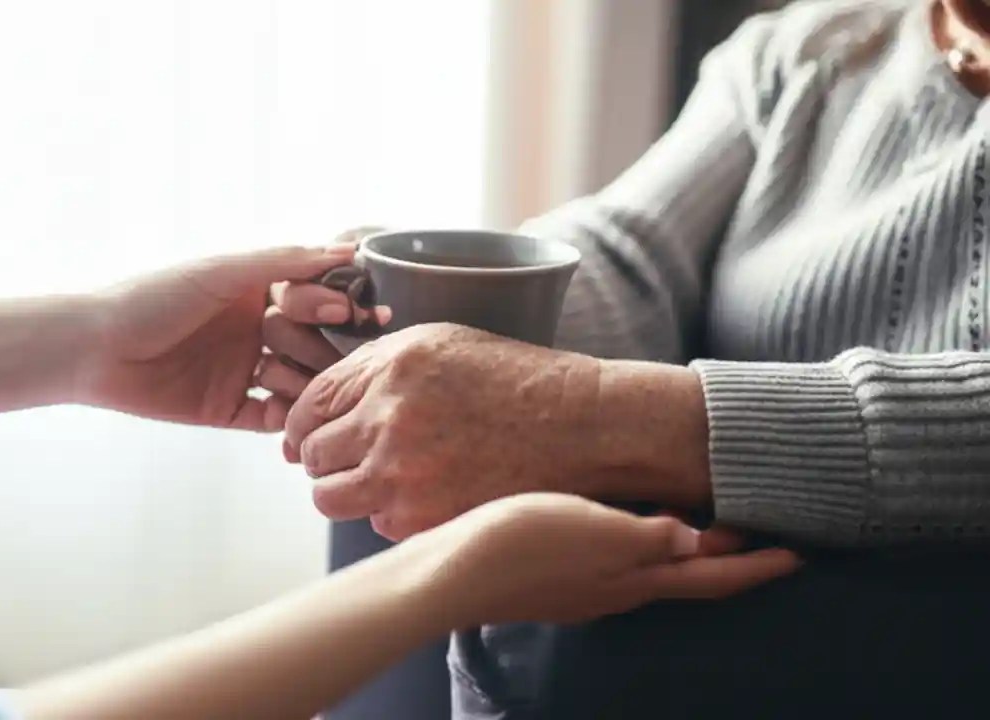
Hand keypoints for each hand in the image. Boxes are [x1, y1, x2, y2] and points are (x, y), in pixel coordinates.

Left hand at [74, 244, 357, 430]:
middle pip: (313, 342)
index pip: (314, 297)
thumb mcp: (223, 271)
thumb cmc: (154, 298)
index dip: (333, 303)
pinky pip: (273, 419)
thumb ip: (286, 262)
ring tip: (282, 376)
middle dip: (322, 346)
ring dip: (305, 381)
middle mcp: (255, 330)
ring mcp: (244, 371)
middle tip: (321, 349)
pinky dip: (288, 418)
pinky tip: (288, 413)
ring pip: (300, 382)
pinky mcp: (229, 409)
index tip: (348, 310)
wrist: (95, 349)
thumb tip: (347, 251)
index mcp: (256, 292)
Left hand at [285, 322, 710, 540]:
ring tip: (380, 482)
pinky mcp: (425, 519)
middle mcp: (388, 420)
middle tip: (348, 460)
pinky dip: (392, 514)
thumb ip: (374, 366)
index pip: (308, 404)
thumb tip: (317, 406)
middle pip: (313, 456)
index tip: (304, 439)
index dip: (300, 426)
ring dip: (346, 492)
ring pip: (331, 498)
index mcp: (389, 369)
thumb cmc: (514, 380)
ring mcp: (404, 475)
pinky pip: (377, 524)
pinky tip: (428, 494)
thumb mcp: (441, 343)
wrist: (581, 427)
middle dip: (324, 459)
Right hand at [407, 493, 801, 626]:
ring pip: (652, 572)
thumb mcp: (593, 528)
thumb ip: (648, 535)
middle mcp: (616, 591)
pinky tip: (630, 526)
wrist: (449, 577)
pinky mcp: (556, 580)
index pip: (713, 576)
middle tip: (764, 530)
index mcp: (634, 579)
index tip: (801, 552)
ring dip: (687, 552)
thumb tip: (698, 540)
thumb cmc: (521, 544)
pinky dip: (644, 548)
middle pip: (688, 578)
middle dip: (730, 558)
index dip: (759, 566)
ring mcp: (585, 590)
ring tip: (708, 522)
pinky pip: (618, 566)